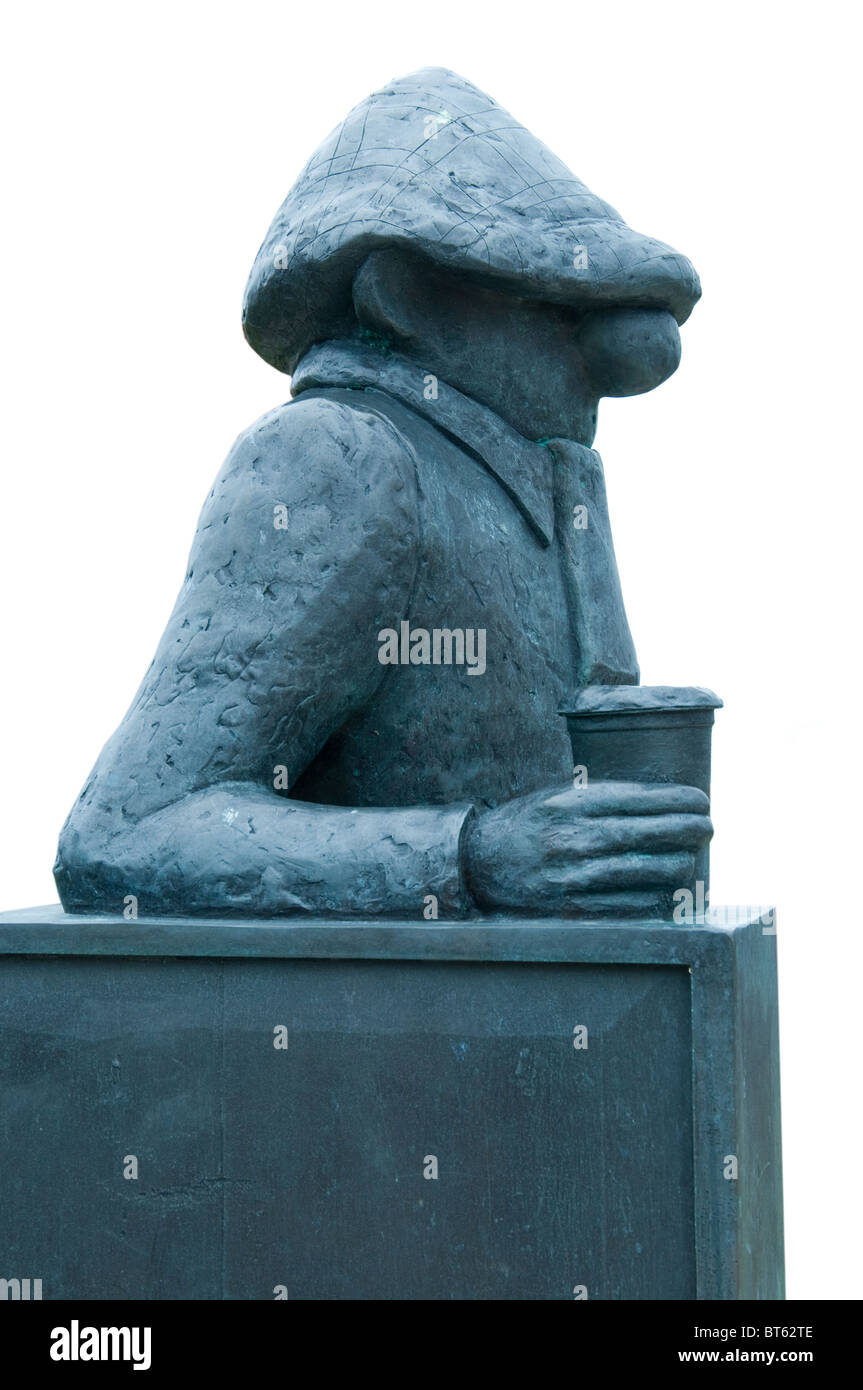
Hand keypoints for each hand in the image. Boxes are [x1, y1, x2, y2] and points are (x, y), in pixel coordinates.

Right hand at [464, 781, 711, 912]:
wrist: (478, 861)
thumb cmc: (527, 823)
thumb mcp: (556, 796)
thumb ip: (599, 798)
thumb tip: (659, 801)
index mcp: (568, 804)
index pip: (635, 798)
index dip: (675, 799)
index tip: (701, 800)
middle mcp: (570, 838)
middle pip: (644, 833)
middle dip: (685, 828)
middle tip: (708, 827)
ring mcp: (569, 875)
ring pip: (639, 871)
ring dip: (675, 864)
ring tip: (690, 858)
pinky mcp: (568, 907)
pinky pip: (622, 904)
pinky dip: (650, 897)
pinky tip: (665, 889)